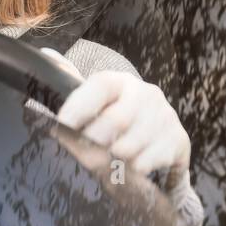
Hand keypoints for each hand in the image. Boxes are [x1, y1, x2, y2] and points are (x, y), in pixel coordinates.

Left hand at [54, 59, 190, 177]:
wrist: (155, 144)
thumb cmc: (113, 125)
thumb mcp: (91, 106)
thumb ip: (69, 89)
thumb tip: (47, 54)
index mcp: (119, 82)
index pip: (99, 86)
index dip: (78, 108)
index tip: (62, 126)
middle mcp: (145, 93)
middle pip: (114, 121)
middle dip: (94, 142)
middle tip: (86, 152)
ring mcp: (165, 116)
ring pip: (128, 147)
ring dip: (112, 161)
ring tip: (109, 160)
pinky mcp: (178, 139)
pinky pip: (146, 162)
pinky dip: (131, 171)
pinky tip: (129, 168)